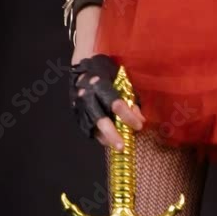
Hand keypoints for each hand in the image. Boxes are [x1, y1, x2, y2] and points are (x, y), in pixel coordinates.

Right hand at [69, 6, 143, 148]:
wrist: (84, 67)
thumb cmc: (108, 74)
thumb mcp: (122, 81)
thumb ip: (131, 100)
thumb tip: (141, 120)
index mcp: (100, 83)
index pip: (115, 102)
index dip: (128, 116)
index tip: (139, 126)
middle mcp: (86, 94)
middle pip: (99, 118)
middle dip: (112, 133)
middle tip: (122, 146)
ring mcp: (78, 105)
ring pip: (91, 125)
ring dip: (105, 138)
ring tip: (118, 147)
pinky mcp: (75, 112)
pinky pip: (86, 127)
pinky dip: (97, 136)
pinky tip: (108, 142)